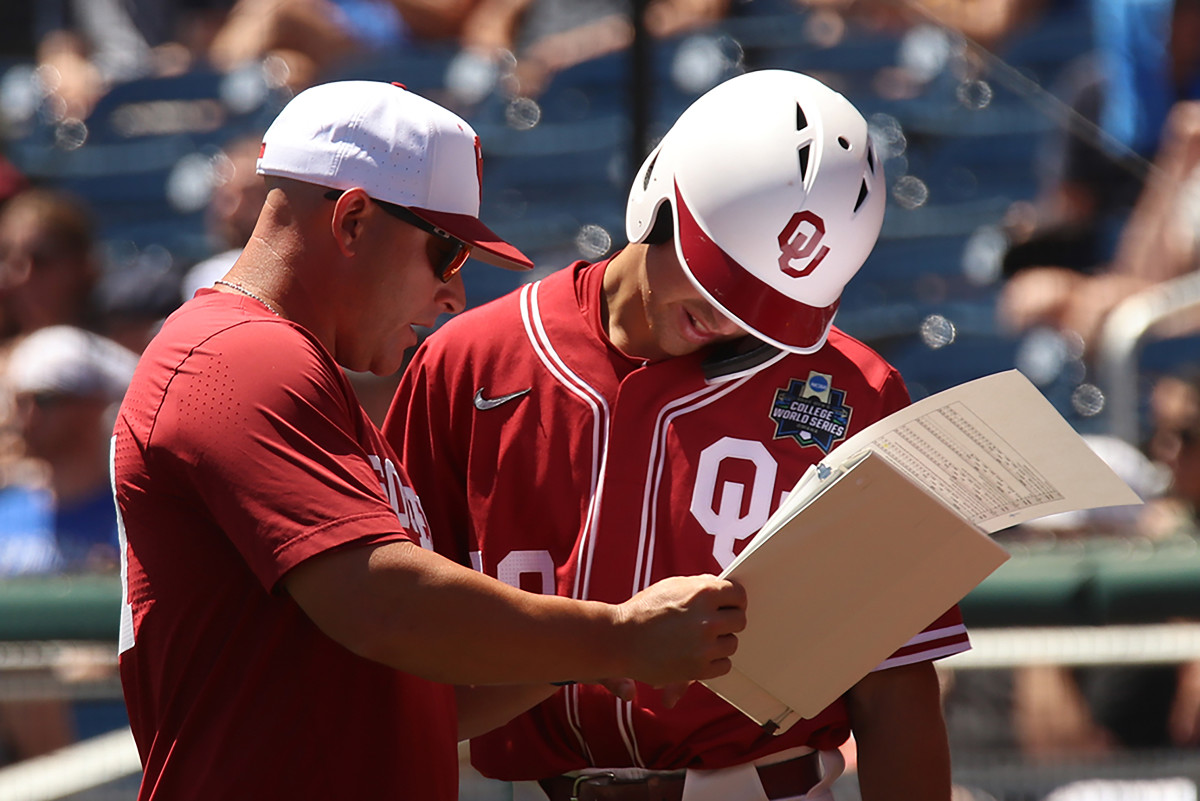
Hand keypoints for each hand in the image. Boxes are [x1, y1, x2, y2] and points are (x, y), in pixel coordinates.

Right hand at [614, 574, 745, 686]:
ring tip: (697, 639)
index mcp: (703, 593)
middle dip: (727, 621)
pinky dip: (713, 661)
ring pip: (732, 644)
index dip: (733, 600)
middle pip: (740, 620)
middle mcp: (708, 619)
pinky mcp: (699, 669)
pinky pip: (724, 665)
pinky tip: (697, 654)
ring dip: (719, 642)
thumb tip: (721, 586)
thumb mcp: (672, 586)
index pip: (739, 595)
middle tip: (710, 623)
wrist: (619, 640)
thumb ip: (700, 585)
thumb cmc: (644, 610)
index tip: (727, 605)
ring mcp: (704, 645)